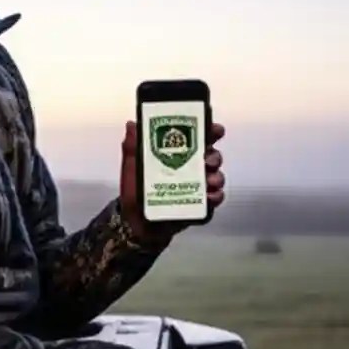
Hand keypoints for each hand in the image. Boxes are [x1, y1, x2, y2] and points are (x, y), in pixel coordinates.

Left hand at [119, 119, 225, 244]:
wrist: (135, 223)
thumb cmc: (135, 191)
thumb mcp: (132, 166)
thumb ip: (132, 146)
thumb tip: (132, 125)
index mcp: (178, 154)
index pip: (198, 138)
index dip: (210, 131)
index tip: (215, 130)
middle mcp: (192, 168)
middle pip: (212, 156)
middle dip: (215, 156)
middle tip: (208, 160)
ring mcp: (198, 187)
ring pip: (217, 177)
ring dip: (217, 177)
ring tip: (209, 181)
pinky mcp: (201, 206)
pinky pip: (214, 200)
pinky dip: (215, 197)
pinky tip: (210, 197)